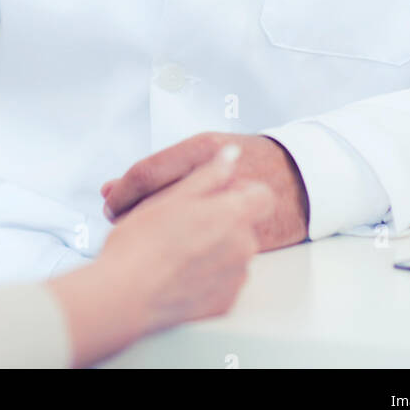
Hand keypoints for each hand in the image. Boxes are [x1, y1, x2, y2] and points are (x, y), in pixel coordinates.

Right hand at [47, 145, 275, 365]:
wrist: (123, 297)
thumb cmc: (141, 243)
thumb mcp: (173, 196)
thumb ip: (209, 173)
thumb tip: (232, 155)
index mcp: (232, 214)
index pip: (261, 195)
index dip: (240, 190)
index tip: (217, 193)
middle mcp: (243, 247)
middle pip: (243, 223)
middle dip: (219, 218)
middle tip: (182, 219)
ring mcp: (235, 279)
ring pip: (232, 252)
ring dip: (212, 246)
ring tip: (175, 247)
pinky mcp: (223, 303)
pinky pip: (223, 280)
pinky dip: (206, 272)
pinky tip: (178, 269)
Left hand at [100, 132, 309, 251]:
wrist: (300, 180)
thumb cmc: (245, 162)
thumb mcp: (204, 154)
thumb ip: (161, 172)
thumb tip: (109, 189)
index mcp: (203, 151)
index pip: (146, 175)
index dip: (121, 193)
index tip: (110, 203)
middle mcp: (217, 181)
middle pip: (157, 207)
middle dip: (132, 218)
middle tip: (122, 222)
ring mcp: (233, 216)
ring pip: (177, 236)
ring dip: (156, 240)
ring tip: (149, 237)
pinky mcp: (244, 247)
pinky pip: (201, 258)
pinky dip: (181, 257)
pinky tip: (174, 252)